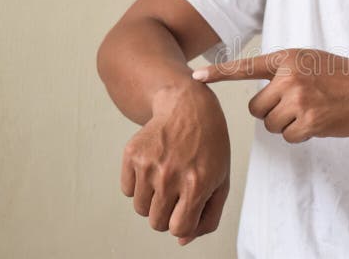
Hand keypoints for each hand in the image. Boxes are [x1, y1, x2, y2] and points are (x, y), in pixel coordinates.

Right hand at [121, 83, 230, 244]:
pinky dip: (138, 185)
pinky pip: (127, 191)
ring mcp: (149, 165)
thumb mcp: (221, 181)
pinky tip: (155, 165)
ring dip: (152, 200)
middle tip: (178, 192)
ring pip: (140, 209)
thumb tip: (182, 241)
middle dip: (168, 214)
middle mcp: (171, 175)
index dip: (183, 223)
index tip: (188, 209)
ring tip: (167, 177)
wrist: (189, 108)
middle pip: (157, 223)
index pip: (179, 229)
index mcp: (197, 184)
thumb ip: (208, 217)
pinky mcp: (132, 155)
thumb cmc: (209, 146)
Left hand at [192, 49, 348, 142]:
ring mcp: (299, 99)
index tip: (195, 76)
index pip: (246, 66)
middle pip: (256, 108)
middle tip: (294, 107)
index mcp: (288, 58)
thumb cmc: (344, 78)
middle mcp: (290, 77)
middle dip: (270, 113)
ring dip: (287, 125)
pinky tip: (319, 121)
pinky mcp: (309, 121)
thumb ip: (285, 72)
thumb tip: (262, 98)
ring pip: (271, 124)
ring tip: (311, 112)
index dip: (219, 73)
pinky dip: (301, 134)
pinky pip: (289, 136)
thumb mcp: (312, 61)